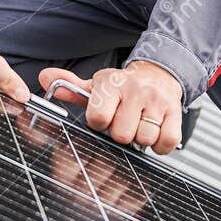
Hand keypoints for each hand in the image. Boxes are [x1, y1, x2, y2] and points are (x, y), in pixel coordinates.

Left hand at [38, 61, 183, 153]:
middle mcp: (136, 89)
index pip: (98, 118)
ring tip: (138, 124)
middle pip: (121, 134)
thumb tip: (45, 78)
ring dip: (140, 138)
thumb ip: (70, 87)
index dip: (99, 123)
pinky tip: (155, 132)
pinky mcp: (176, 112)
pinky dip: (160, 145)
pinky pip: (166, 142)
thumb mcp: (96, 85)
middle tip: (123, 121)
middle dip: (120, 133)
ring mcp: (157, 101)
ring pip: (144, 139)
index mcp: (112, 83)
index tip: (104, 117)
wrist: (158, 75)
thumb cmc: (123, 87)